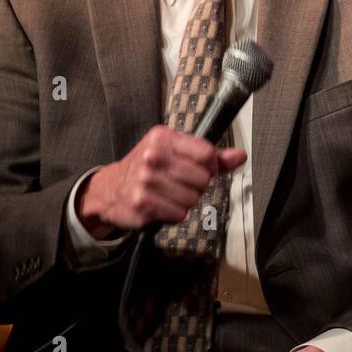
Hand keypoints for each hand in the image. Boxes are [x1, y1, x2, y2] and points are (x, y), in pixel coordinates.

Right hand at [76, 124, 247, 236]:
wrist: (110, 189)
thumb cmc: (149, 168)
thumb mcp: (176, 152)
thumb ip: (210, 156)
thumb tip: (241, 156)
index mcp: (164, 137)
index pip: (207, 153)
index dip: (211, 167)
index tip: (202, 170)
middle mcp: (154, 156)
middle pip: (203, 179)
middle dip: (197, 186)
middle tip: (180, 184)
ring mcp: (146, 179)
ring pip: (192, 198)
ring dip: (185, 201)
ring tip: (169, 194)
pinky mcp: (142, 202)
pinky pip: (178, 214)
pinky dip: (173, 214)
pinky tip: (160, 205)